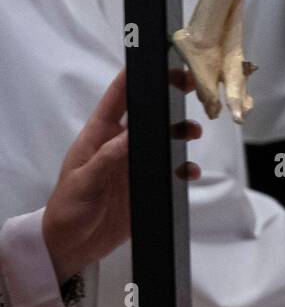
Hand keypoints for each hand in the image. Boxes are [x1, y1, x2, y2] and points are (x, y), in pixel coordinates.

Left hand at [42, 69, 201, 285]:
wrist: (71, 247)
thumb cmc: (68, 210)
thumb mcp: (83, 182)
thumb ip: (107, 158)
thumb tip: (132, 133)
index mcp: (100, 135)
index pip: (117, 97)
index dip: (135, 76)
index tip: (157, 59)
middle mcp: (120, 144)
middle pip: (147, 112)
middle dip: (169, 96)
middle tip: (190, 85)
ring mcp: (135, 164)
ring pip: (164, 138)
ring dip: (181, 131)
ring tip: (194, 132)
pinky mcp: (147, 185)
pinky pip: (170, 171)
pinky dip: (184, 169)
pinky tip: (191, 172)